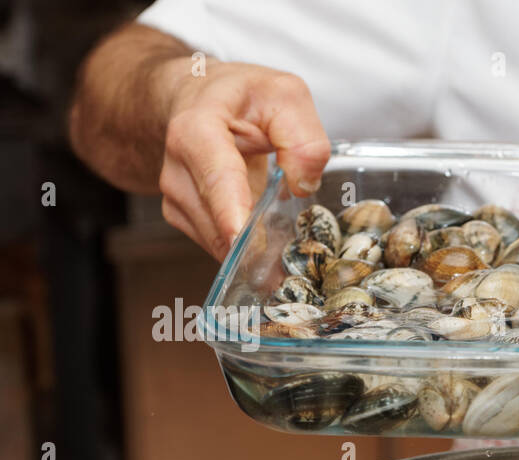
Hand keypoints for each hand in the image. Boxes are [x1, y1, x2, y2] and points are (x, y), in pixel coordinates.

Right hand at [159, 62, 330, 258]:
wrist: (199, 98)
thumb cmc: (243, 96)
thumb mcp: (286, 97)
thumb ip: (303, 137)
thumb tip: (302, 185)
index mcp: (198, 129)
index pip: (215, 175)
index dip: (228, 210)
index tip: (241, 239)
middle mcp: (178, 165)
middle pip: (216, 219)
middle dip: (253, 244)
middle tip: (287, 265)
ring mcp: (175, 193)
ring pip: (217, 240)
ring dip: (250, 250)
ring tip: (280, 245)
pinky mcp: (182, 214)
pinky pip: (216, 244)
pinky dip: (242, 248)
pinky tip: (262, 236)